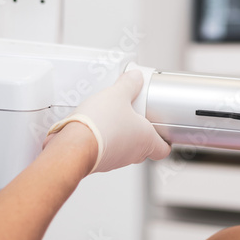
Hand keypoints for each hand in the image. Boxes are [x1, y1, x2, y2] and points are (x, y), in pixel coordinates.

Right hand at [44, 70, 170, 173]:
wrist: (74, 145)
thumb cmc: (100, 125)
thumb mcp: (117, 94)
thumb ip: (129, 84)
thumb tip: (135, 77)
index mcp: (145, 140)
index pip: (163, 149)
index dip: (165, 140)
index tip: (162, 130)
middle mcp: (132, 154)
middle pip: (144, 147)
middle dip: (140, 132)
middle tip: (135, 116)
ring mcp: (115, 160)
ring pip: (124, 149)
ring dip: (121, 135)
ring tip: (112, 117)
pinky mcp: (98, 161)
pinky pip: (106, 150)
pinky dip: (103, 139)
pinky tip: (95, 125)